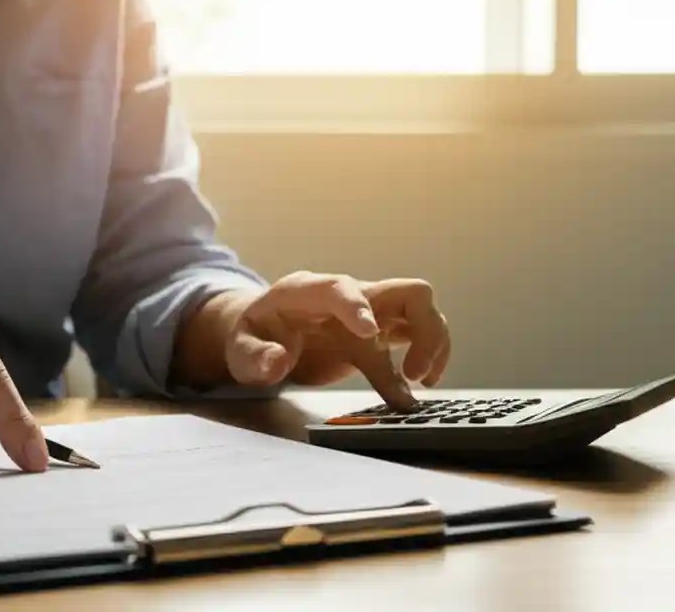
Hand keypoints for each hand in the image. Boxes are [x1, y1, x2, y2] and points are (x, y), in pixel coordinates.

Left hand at [223, 272, 450, 409]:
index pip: (340, 288)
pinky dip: (431, 356)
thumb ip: (255, 356)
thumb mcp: (240, 350)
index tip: (369, 334)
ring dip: (434, 344)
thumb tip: (277, 362)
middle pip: (406, 292)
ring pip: (422, 310)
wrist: (263, 334)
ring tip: (423, 382)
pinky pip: (419, 333)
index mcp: (308, 291)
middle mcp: (349, 295)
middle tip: (414, 374)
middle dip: (422, 328)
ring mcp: (370, 311)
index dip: (356, 306)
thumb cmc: (253, 336)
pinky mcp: (381, 334)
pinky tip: (421, 385)